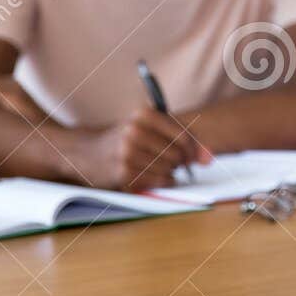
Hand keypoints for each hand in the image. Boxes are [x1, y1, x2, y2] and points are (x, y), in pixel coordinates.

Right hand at [65, 109, 210, 191]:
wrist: (86, 153)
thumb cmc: (124, 139)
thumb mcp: (148, 128)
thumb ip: (181, 139)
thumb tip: (209, 157)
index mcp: (143, 114)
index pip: (184, 136)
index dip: (193, 150)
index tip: (193, 156)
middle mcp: (134, 131)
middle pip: (177, 154)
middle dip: (180, 162)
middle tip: (173, 163)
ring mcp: (127, 153)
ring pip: (168, 169)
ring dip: (170, 172)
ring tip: (159, 167)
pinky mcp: (123, 172)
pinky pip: (157, 181)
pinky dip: (161, 181)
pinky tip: (153, 175)